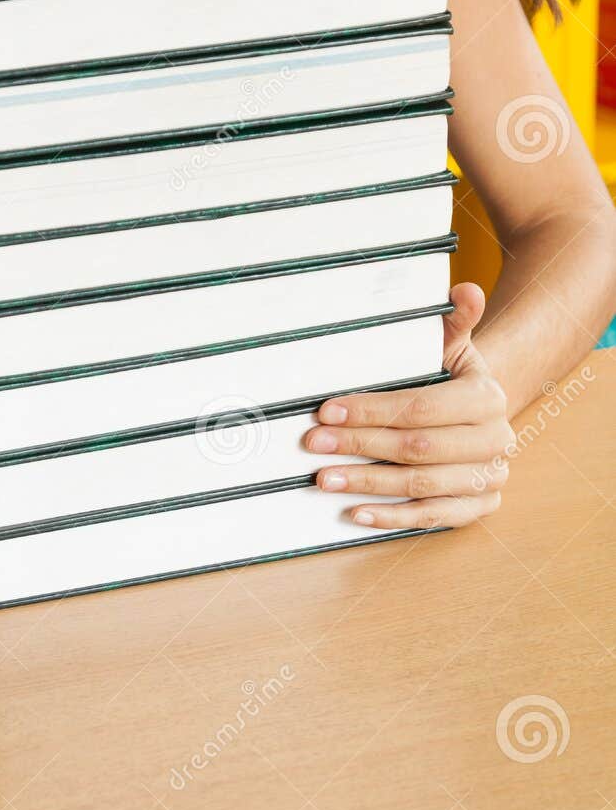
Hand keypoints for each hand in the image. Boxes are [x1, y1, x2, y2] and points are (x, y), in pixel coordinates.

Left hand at [307, 284, 513, 529]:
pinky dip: (392, 518)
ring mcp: (489, 477)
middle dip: (359, 446)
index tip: (327, 412)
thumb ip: (454, 320)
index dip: (371, 412)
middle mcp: (496, 440)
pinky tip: (355, 512)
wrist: (477, 414)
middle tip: (314, 445)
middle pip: (416, 448)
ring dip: (367, 483)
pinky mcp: (480, 507)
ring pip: (421, 486)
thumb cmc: (451, 378)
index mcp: (486, 398)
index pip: (420, 408)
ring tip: (325, 478)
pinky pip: (433, 518)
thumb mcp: (451, 346)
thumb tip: (465, 291)